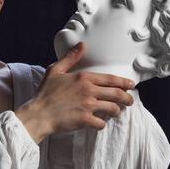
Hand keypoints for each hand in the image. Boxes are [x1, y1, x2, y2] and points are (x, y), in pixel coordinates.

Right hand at [19, 44, 134, 138]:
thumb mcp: (55, 70)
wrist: (38, 114)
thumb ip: (70, 58)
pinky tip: (100, 123)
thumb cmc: (45, 93)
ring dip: (116, 111)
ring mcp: (88, 106)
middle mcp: (89, 90)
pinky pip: (101, 123)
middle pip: (116, 94)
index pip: (110, 79)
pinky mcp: (84, 120)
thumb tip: (82, 45)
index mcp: (84, 78)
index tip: (131, 85)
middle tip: (130, 101)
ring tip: (116, 112)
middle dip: (127, 98)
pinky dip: (102, 124)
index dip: (124, 83)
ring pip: (112, 108)